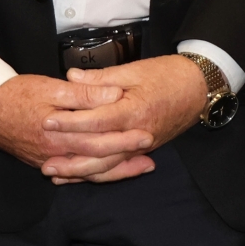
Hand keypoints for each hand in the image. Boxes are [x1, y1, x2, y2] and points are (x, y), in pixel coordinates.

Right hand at [0, 72, 138, 176]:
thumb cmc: (16, 95)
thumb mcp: (51, 88)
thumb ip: (84, 94)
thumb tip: (114, 95)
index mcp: (58, 135)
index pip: (99, 141)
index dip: (124, 139)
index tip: (147, 135)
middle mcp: (55, 154)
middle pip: (98, 161)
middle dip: (126, 159)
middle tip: (151, 155)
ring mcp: (50, 161)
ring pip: (89, 172)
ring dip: (115, 171)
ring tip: (140, 167)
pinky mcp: (46, 161)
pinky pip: (76, 173)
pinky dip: (94, 174)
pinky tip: (109, 171)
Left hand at [39, 55, 207, 183]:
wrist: (199, 88)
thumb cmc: (168, 75)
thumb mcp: (134, 70)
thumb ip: (101, 78)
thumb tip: (72, 77)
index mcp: (134, 111)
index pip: (97, 121)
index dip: (71, 123)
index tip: (47, 122)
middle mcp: (138, 134)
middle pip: (101, 153)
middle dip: (71, 159)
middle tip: (45, 162)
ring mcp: (142, 145)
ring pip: (108, 165)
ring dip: (81, 172)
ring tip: (55, 174)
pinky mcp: (143, 149)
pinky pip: (117, 165)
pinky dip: (98, 172)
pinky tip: (79, 175)